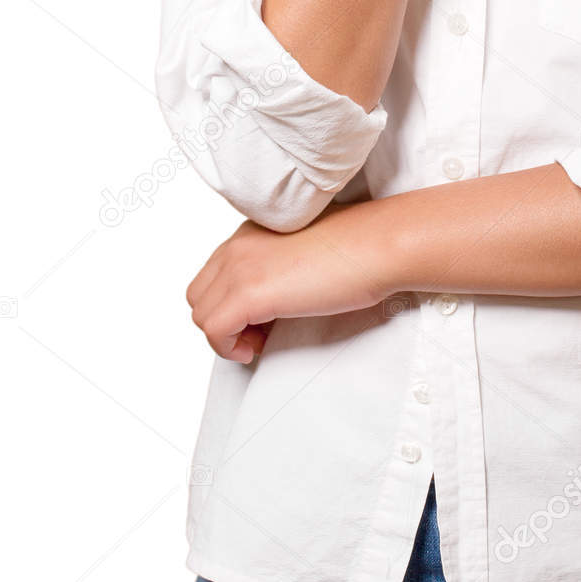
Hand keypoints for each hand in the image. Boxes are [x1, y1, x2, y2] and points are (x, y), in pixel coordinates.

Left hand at [185, 212, 395, 364]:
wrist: (381, 244)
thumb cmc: (360, 247)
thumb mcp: (306, 249)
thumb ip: (279, 265)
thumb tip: (274, 296)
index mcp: (251, 233)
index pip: (213, 276)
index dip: (232, 304)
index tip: (263, 319)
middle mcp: (238, 246)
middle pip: (200, 296)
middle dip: (224, 320)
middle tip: (260, 333)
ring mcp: (240, 268)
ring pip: (202, 316)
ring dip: (227, 336)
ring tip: (261, 341)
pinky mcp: (250, 293)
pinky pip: (214, 332)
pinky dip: (229, 348)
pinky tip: (257, 348)